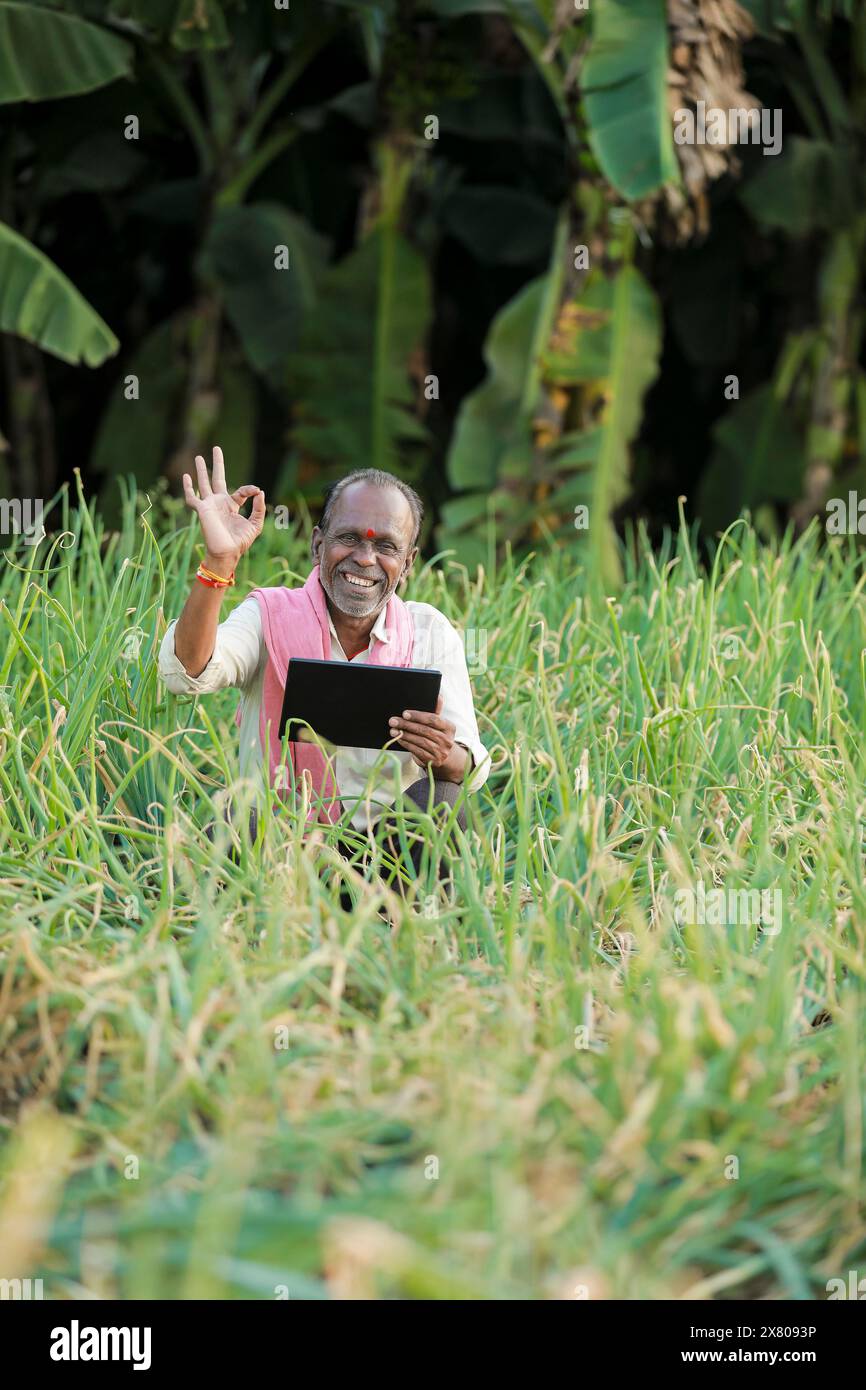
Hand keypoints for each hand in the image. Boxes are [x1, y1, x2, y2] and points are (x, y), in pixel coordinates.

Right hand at [182, 446, 265, 564]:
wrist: (227, 553)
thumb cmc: (240, 542)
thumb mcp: (255, 524)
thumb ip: (259, 508)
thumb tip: (260, 491)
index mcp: (232, 506)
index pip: (240, 491)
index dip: (249, 489)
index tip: (256, 490)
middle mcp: (219, 503)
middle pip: (217, 478)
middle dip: (217, 463)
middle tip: (216, 448)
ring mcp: (209, 505)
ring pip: (204, 483)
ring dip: (201, 470)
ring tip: (198, 456)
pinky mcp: (202, 510)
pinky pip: (192, 497)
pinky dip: (188, 487)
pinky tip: (186, 476)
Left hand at [388, 695, 455, 770]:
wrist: (444, 757)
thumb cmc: (437, 735)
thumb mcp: (439, 724)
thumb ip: (436, 710)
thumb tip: (438, 695)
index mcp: (450, 727)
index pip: (434, 719)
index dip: (418, 716)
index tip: (405, 713)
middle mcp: (447, 740)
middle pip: (424, 730)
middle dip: (407, 725)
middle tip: (393, 720)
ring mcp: (441, 752)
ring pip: (420, 741)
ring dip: (404, 735)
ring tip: (393, 730)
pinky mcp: (433, 761)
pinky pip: (417, 750)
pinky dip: (406, 744)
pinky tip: (399, 739)